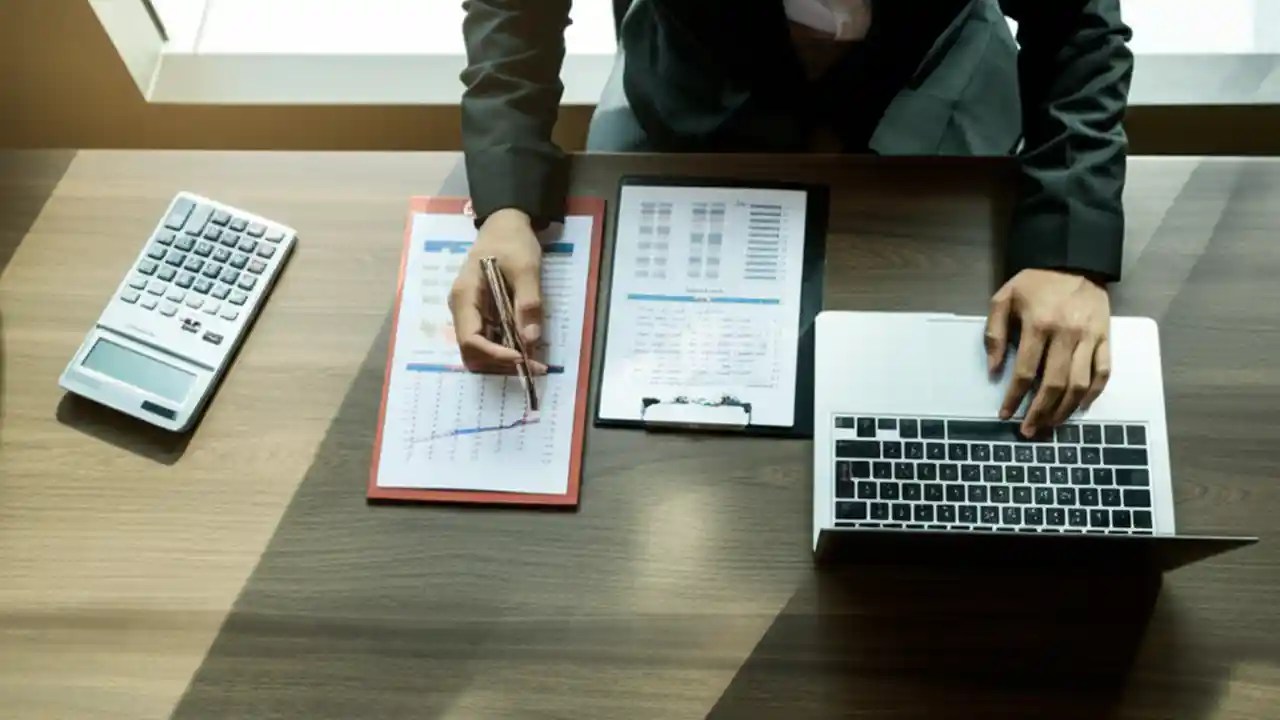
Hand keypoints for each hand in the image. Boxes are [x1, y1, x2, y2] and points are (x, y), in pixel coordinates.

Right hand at [448, 208, 546, 373]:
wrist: (506, 224)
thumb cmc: (512, 242)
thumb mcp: (526, 268)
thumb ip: (528, 302)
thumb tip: (530, 340)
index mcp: (465, 296)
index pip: (470, 339)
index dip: (494, 355)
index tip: (522, 358)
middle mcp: (461, 309)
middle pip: (472, 351)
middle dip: (501, 363)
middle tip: (534, 366)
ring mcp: (470, 313)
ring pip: (480, 351)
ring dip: (505, 360)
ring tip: (535, 361)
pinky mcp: (482, 314)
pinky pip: (490, 340)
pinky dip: (507, 350)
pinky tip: (529, 349)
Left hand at [985, 268, 1111, 437]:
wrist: (1074, 259)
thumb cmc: (1035, 282)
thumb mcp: (1004, 299)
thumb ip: (994, 334)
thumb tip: (993, 371)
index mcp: (1039, 325)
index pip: (1025, 372)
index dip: (1014, 398)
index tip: (1005, 414)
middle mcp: (1067, 334)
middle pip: (1054, 385)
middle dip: (1039, 413)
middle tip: (1028, 430)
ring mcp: (1090, 337)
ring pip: (1080, 384)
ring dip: (1064, 410)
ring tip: (1050, 425)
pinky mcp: (1106, 337)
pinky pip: (1103, 372)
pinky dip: (1093, 393)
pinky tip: (1080, 407)